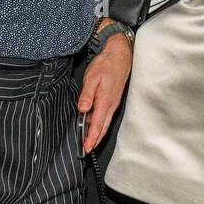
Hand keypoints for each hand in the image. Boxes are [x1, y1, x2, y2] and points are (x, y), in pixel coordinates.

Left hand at [78, 30, 131, 152]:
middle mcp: (111, 105)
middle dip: (95, 140)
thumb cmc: (106, 64)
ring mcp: (113, 102)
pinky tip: (92, 123)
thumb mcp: (92, 78)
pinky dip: (99, 123)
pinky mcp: (113, 99)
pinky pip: (106, 115)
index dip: (91, 137)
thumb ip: (87, 95)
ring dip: (97, 132)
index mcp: (105, 101)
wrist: (120, 54)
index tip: (86, 148)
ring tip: (88, 140)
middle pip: (103, 127)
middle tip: (87, 150)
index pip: (97, 124)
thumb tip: (82, 110)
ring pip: (105, 122)